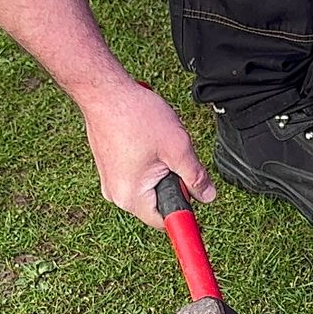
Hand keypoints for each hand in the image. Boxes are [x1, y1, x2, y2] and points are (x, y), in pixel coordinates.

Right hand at [78, 81, 216, 228]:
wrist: (104, 91)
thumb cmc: (135, 116)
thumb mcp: (177, 148)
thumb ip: (196, 176)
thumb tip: (208, 196)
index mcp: (131, 198)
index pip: (165, 222)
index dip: (186, 212)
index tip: (195, 200)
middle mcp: (116, 195)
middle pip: (158, 203)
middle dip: (174, 183)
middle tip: (175, 156)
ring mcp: (110, 181)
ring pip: (149, 187)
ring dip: (161, 170)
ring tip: (157, 143)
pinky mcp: (109, 168)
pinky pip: (137, 175)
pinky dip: (149, 162)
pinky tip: (147, 140)